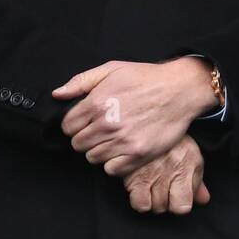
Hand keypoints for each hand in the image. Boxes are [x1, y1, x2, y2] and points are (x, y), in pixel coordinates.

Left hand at [52, 56, 217, 177]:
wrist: (180, 89)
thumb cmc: (146, 78)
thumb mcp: (112, 69)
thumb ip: (81, 81)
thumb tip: (58, 95)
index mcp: (97, 103)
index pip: (68, 127)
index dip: (76, 125)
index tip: (87, 122)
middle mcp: (107, 124)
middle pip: (78, 145)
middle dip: (87, 138)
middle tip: (102, 130)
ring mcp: (123, 140)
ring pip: (93, 158)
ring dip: (100, 150)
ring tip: (114, 138)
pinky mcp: (138, 154)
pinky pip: (111, 169)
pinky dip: (114, 163)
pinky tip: (123, 149)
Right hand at [123, 135, 210, 213]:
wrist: (152, 118)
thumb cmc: (173, 142)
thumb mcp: (191, 157)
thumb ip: (197, 181)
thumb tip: (203, 200)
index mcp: (186, 168)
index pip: (182, 206)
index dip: (179, 204)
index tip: (176, 196)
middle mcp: (169, 172)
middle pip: (164, 207)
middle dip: (163, 201)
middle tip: (161, 188)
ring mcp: (151, 174)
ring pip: (152, 206)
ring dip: (151, 200)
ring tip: (152, 186)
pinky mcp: (132, 174)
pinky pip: (138, 203)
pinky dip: (139, 199)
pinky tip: (141, 188)